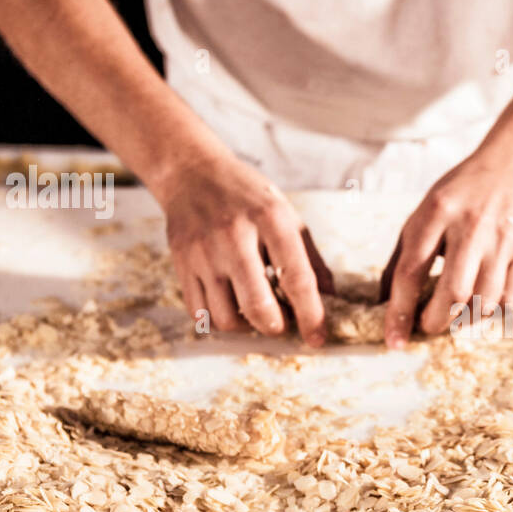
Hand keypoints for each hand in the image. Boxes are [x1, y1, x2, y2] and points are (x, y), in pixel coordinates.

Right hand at [154, 150, 332, 344]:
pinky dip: (220, 320)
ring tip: (255, 311)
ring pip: (227, 318)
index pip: (297, 278)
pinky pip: (200, 313)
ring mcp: (203, 252)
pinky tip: (231, 305)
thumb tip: (331, 297)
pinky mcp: (181, 263)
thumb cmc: (247, 196)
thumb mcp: (287, 214)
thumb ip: (310, 257)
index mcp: (270, 219)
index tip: (317, 338)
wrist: (192, 173)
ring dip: (247, 327)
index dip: (311, 315)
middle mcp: (234, 236)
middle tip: (282, 322)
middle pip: (258, 306)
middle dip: (276, 327)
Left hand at [382, 153, 512, 347]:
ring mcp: (502, 240)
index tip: (394, 341)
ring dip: (466, 321)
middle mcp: (470, 227)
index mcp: (436, 213)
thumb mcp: (424, 213)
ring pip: (484, 301)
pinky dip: (494, 312)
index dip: (400, 312)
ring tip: (458, 316)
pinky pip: (511, 299)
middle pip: (453, 293)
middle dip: (436, 321)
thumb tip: (383, 304)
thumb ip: (402, 256)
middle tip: (429, 324)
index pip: (411, 271)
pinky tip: (484, 304)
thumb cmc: (460, 196)